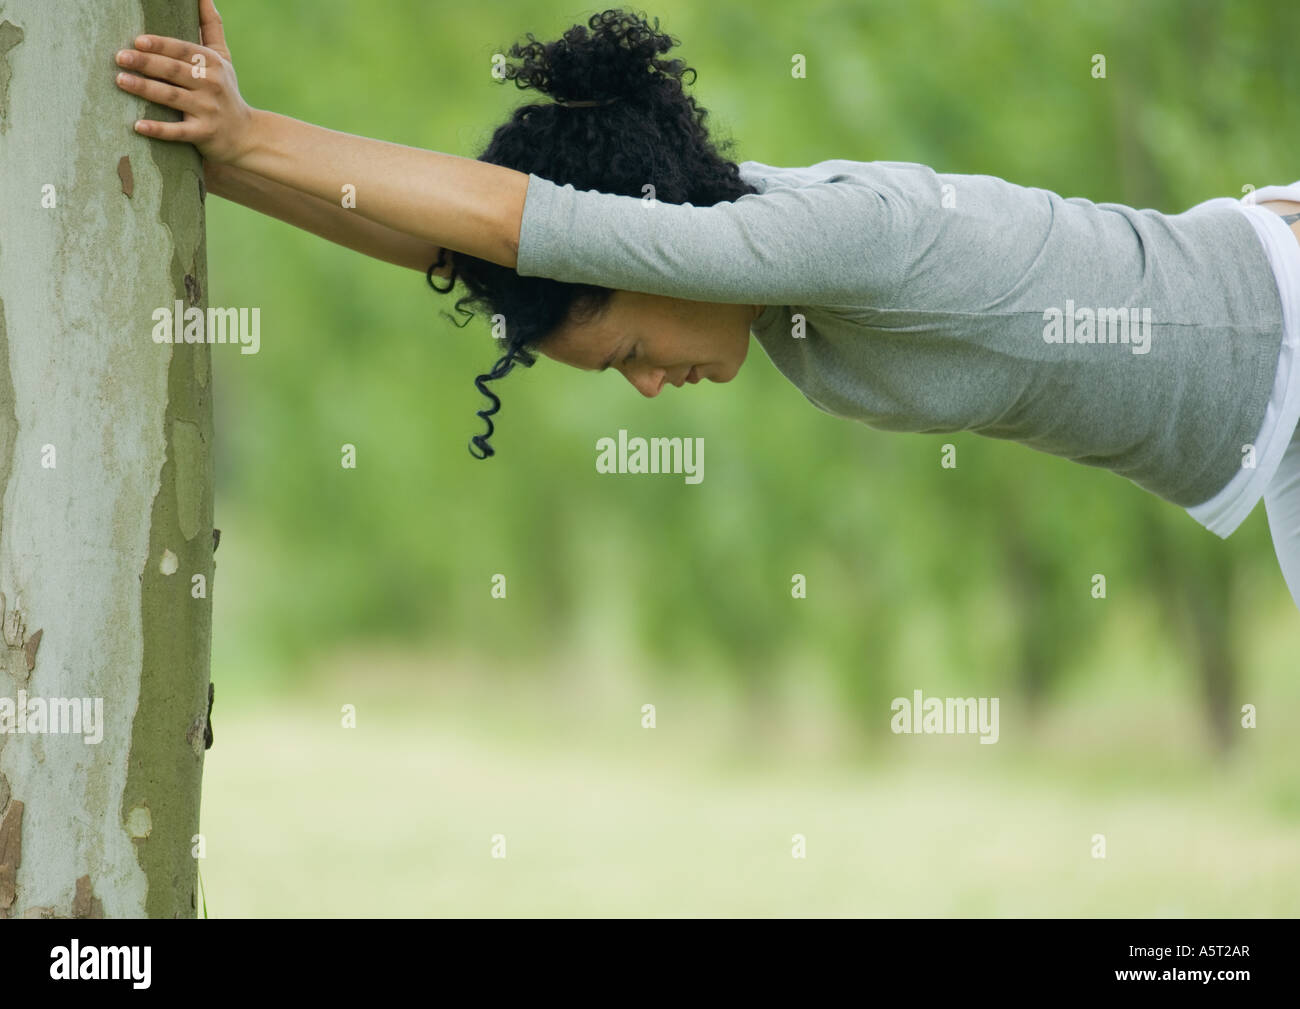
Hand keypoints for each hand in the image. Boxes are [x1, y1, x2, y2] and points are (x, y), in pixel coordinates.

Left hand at [114, 0, 255, 164]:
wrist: (246, 134)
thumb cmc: (224, 90)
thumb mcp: (222, 57)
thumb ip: (211, 26)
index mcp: (213, 63)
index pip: (184, 50)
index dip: (161, 45)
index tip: (137, 41)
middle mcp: (212, 85)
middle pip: (175, 71)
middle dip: (147, 63)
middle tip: (119, 57)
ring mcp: (208, 111)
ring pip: (173, 97)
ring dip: (146, 89)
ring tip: (120, 80)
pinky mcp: (204, 134)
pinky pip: (178, 132)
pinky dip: (159, 129)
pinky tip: (138, 126)